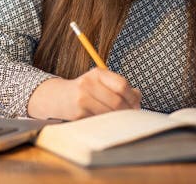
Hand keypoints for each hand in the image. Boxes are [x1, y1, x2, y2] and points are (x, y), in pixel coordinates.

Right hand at [27, 68, 141, 120]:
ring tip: (118, 119)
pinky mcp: (78, 113)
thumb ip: (119, 86)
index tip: (136, 105)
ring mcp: (82, 99)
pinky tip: (105, 121)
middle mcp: (89, 83)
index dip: (132, 97)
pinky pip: (100, 121)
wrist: (57, 98)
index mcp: (97, 73)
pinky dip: (106, 123)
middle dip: (127, 111)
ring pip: (110, 113)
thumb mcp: (100, 82)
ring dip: (118, 119)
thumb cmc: (84, 90)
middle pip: (117, 102)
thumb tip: (138, 96)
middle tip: (130, 116)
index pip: (122, 85)